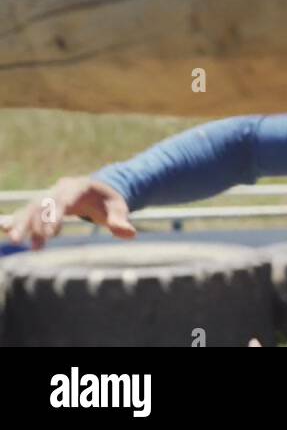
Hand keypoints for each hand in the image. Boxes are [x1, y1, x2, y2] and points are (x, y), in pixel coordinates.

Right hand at [1, 176, 135, 249]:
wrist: (98, 191)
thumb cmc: (109, 202)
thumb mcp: (119, 209)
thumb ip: (121, 221)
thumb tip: (131, 233)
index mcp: (78, 187)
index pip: (64, 200)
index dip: (55, 216)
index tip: (51, 234)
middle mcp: (59, 189)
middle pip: (42, 203)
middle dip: (34, 222)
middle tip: (27, 242)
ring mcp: (48, 196)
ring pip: (30, 208)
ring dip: (22, 224)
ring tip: (15, 241)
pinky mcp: (42, 204)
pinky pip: (26, 211)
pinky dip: (16, 220)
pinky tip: (5, 230)